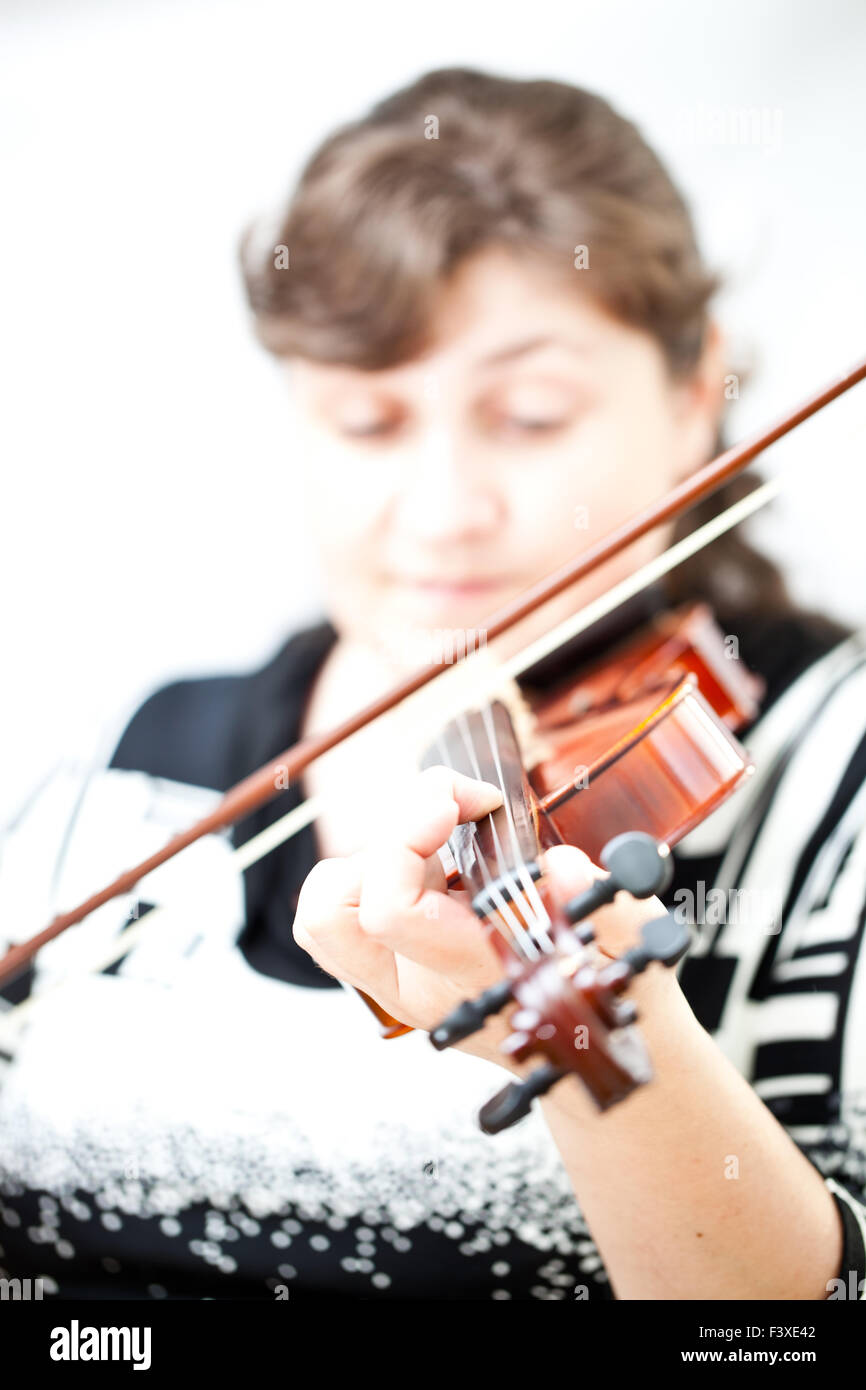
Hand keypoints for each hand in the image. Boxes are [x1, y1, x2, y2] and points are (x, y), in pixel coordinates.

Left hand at [292, 766, 672, 1071]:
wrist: (604, 1059)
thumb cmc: (613, 994)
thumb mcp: (628, 940)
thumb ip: (595, 902)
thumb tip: (559, 865)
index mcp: (469, 976)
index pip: (388, 910)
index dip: (407, 835)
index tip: (466, 800)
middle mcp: (418, 985)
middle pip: (336, 901)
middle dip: (394, 829)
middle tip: (457, 809)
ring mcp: (396, 981)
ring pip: (325, 905)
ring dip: (374, 853)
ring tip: (442, 843)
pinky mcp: (391, 968)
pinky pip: (339, 915)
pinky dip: (368, 870)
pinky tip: (429, 861)